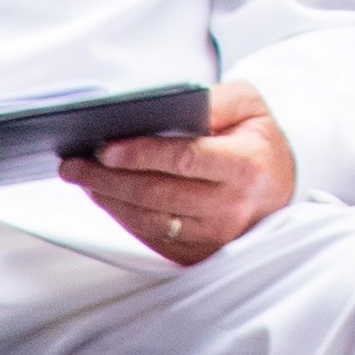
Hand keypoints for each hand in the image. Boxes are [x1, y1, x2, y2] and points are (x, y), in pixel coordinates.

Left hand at [61, 79, 294, 265]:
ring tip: (83, 178)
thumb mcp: (249, 104)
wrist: (280, 185)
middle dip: (108, 177)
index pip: (185, 158)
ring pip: (148, 219)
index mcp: (246, 165)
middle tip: (75, 163)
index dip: (142, 154)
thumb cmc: (259, 141)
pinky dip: (122, 217)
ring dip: (108, 199)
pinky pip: (151, 237)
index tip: (106, 148)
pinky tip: (106, 198)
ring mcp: (215, 236)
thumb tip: (167, 108)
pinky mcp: (199, 254)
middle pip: (157, 192)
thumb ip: (214, 100)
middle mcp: (231, 206)